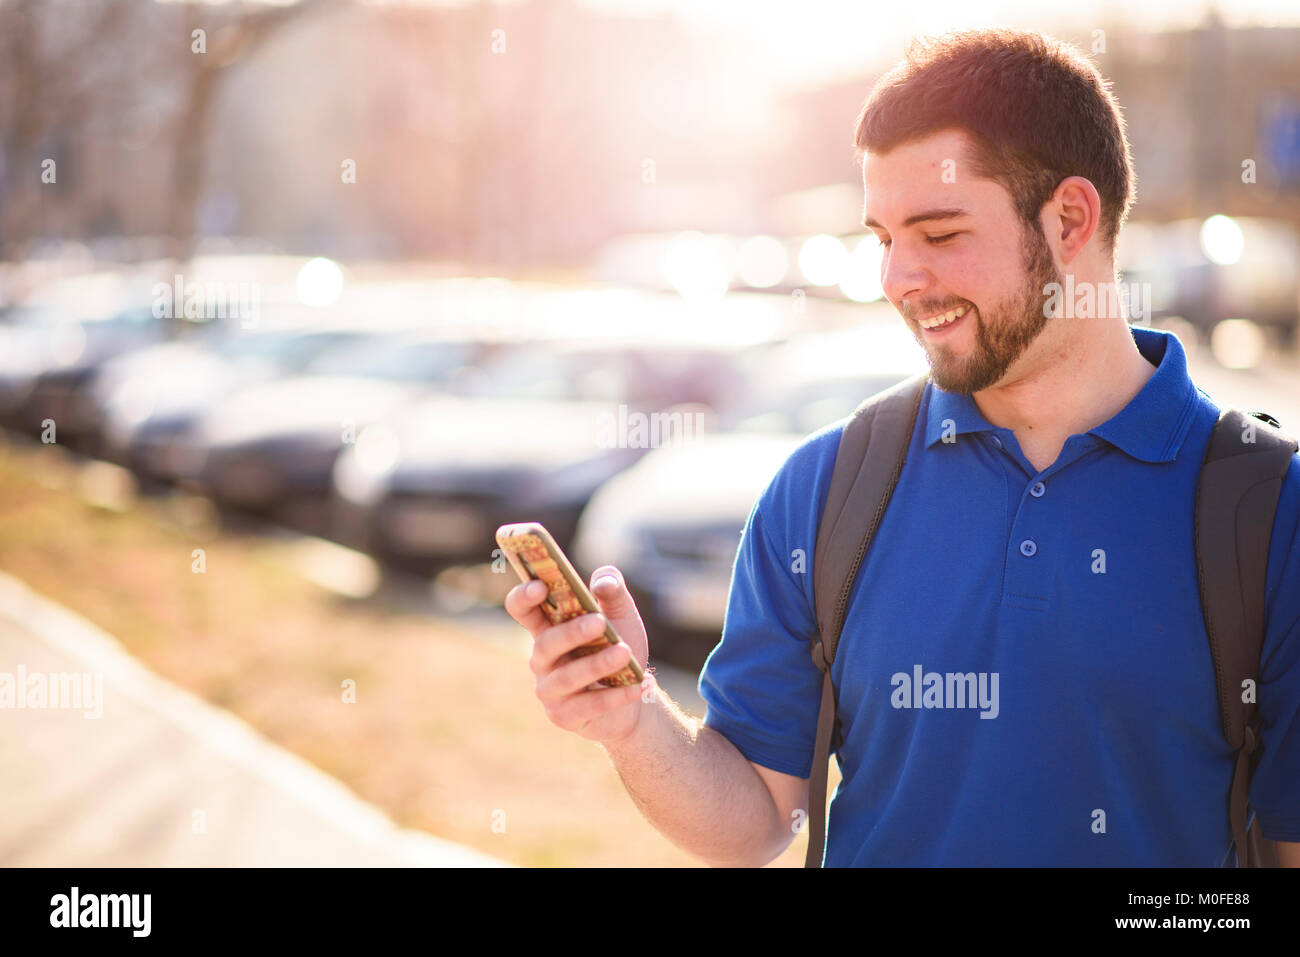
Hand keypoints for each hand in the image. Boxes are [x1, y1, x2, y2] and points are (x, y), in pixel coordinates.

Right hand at [504, 565, 654, 746]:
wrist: (634, 695)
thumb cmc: (619, 647)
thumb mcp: (622, 614)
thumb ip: (614, 591)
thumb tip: (604, 582)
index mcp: (548, 627)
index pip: (522, 609)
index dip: (524, 597)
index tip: (540, 586)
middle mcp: (542, 659)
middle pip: (545, 643)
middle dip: (571, 632)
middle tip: (600, 622)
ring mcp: (549, 690)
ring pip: (567, 677)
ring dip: (597, 664)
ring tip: (626, 652)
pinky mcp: (564, 716)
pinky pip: (588, 705)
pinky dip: (617, 694)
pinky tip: (641, 683)